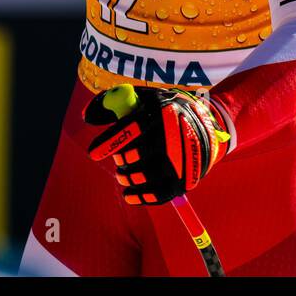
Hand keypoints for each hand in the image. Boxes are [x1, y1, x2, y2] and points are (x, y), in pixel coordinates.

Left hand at [84, 86, 228, 204]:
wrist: (208, 125)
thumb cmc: (166, 110)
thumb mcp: (146, 98)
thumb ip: (115, 101)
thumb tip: (86, 117)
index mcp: (162, 112)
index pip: (132, 128)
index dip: (110, 142)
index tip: (94, 153)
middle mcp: (174, 136)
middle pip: (137, 155)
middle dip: (121, 160)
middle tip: (118, 161)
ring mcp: (180, 160)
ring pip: (145, 177)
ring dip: (127, 178)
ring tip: (122, 175)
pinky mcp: (185, 179)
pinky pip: (158, 195)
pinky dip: (140, 197)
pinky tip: (129, 194)